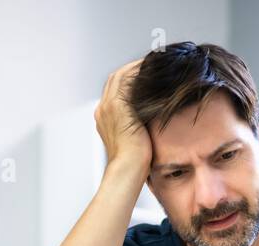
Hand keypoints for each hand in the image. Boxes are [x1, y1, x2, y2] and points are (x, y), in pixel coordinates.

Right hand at [95, 58, 152, 180]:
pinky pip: (128, 81)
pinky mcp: (118, 107)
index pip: (115, 88)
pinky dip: (140, 73)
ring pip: (122, 76)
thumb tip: (152, 117)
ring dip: (138, 67)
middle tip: (151, 63)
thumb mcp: (133, 139)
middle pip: (116, 77)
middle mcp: (103, 108)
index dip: (129, 78)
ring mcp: (109, 106)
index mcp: (104, 116)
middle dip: (133, 68)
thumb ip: (136, 124)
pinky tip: (154, 70)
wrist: (128, 170)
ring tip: (155, 63)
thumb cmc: (134, 162)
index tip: (144, 74)